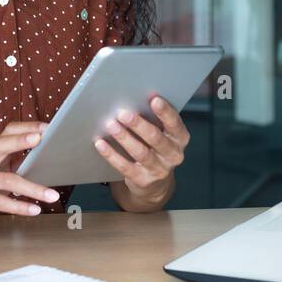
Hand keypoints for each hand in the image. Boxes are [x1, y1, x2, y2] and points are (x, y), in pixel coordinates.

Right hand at [0, 121, 58, 225]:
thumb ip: (14, 161)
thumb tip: (44, 155)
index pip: (7, 132)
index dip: (26, 127)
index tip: (46, 127)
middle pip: (1, 145)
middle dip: (20, 140)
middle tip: (40, 138)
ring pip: (7, 180)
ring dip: (33, 188)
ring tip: (51, 195)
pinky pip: (0, 203)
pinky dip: (19, 206)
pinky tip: (34, 209)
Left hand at [94, 94, 188, 208]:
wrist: (155, 183)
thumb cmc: (156, 148)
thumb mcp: (162, 133)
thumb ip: (154, 119)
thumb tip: (132, 98)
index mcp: (180, 138)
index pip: (175, 124)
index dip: (165, 112)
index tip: (154, 100)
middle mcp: (173, 155)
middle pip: (156, 138)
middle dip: (139, 125)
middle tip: (123, 113)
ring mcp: (159, 170)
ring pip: (141, 153)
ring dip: (124, 138)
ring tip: (111, 125)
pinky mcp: (142, 180)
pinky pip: (125, 167)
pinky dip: (111, 155)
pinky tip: (100, 144)